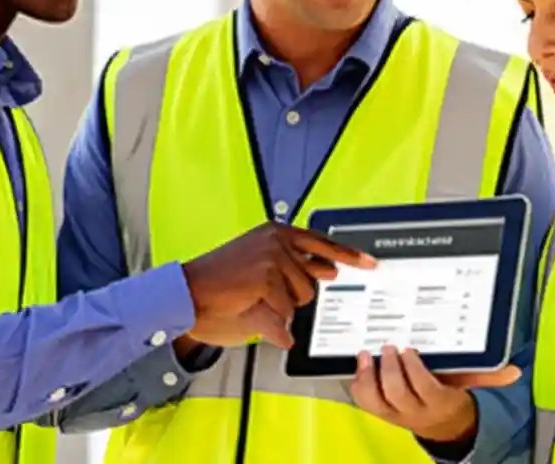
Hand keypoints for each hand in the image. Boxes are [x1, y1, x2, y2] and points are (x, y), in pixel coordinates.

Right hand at [182, 222, 375, 348]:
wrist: (183, 295)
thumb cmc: (218, 286)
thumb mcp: (261, 268)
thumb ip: (295, 266)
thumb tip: (330, 270)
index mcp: (275, 232)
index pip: (321, 243)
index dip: (349, 255)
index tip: (371, 263)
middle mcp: (276, 241)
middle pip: (311, 282)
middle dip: (289, 295)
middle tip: (257, 293)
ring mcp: (272, 260)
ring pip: (299, 300)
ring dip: (277, 307)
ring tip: (248, 298)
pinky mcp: (265, 281)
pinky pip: (283, 315)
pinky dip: (268, 322)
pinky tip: (246, 308)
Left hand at [350, 346, 520, 443]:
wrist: (442, 425)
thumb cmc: (451, 396)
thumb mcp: (469, 386)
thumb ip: (488, 376)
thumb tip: (513, 371)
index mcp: (438, 403)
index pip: (424, 387)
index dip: (413, 368)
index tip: (410, 348)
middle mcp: (414, 411)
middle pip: (397, 393)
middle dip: (389, 368)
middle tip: (389, 346)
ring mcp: (394, 414)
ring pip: (374, 400)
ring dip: (367, 376)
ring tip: (366, 355)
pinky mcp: (380, 411)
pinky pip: (364, 402)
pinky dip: (359, 382)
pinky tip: (360, 364)